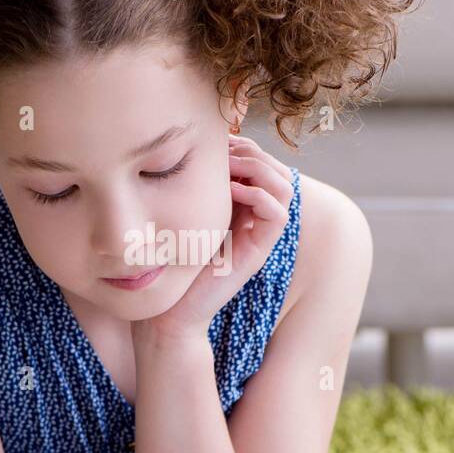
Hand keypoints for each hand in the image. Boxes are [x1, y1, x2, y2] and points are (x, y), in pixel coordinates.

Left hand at [135, 133, 293, 341]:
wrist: (170, 310)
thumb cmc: (169, 261)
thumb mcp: (182, 212)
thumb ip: (195, 186)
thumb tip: (192, 148)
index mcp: (240, 207)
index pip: (262, 162)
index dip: (245, 145)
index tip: (217, 142)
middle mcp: (254, 219)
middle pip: (276, 169)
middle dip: (252, 152)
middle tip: (223, 153)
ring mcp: (258, 235)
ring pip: (284, 186)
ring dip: (259, 169)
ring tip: (228, 170)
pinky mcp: (257, 252)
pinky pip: (278, 213)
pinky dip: (258, 195)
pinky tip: (229, 192)